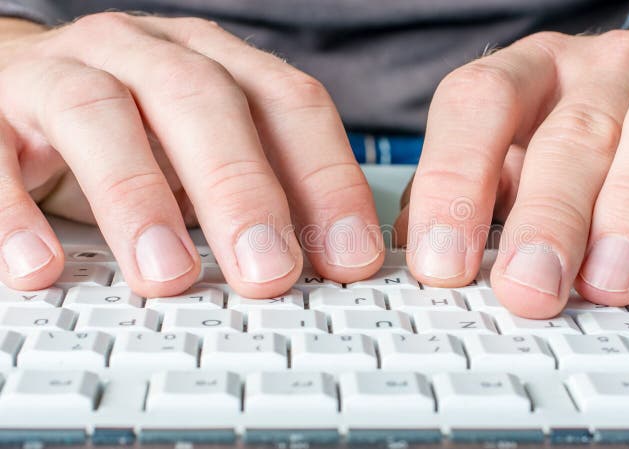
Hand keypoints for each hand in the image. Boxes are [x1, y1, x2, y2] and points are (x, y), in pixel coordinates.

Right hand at [0, 14, 383, 296]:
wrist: (17, 86)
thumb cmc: (133, 132)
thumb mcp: (204, 155)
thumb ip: (261, 194)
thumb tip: (326, 267)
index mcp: (213, 61)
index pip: (289, 104)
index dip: (328, 179)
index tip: (350, 258)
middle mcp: (144, 53)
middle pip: (203, 101)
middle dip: (242, 190)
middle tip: (269, 274)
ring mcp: (62, 72)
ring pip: (100, 114)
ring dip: (137, 199)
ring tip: (166, 277)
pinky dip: (13, 214)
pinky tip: (41, 268)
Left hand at [398, 29, 628, 317]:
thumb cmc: (583, 132)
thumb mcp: (512, 151)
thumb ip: (469, 193)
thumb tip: (416, 252)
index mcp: (528, 76)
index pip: (477, 106)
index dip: (453, 181)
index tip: (442, 262)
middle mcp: (602, 72)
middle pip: (572, 134)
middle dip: (547, 219)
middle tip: (527, 290)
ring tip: (609, 284)